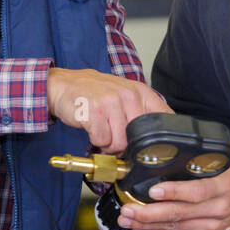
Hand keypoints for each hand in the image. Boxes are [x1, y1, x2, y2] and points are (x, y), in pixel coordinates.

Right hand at [47, 67, 170, 155]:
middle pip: (139, 137)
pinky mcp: (94, 112)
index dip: (162, 137)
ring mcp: (111, 102)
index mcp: (141, 92)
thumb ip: (142, 113)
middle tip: (114, 135)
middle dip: (126, 144)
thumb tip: (158, 140)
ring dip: (108, 143)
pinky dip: (96, 140)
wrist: (64, 85)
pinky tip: (92, 128)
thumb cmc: (96, 93)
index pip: (165, 117)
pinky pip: (102, 140)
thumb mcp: (125, 96)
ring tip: (102, 130)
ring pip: (120, 142)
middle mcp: (128, 95)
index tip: (153, 145)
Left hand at [117, 164, 229, 229]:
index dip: (174, 192)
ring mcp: (214, 226)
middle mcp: (219, 208)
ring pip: (176, 227)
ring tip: (127, 220)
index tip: (153, 191)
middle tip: (128, 210)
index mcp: (223, 186)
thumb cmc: (229, 178)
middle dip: (149, 213)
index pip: (197, 191)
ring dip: (148, 225)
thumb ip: (197, 163)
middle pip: (181, 213)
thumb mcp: (220, 164)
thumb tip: (163, 159)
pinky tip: (143, 228)